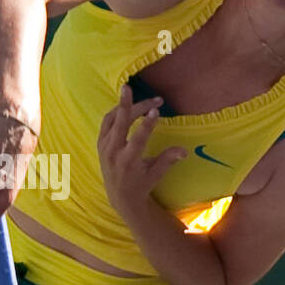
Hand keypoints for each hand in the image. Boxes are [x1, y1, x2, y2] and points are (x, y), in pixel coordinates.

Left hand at [97, 84, 186, 216]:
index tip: (155, 110)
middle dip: (125, 105)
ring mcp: (104, 147)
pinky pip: (106, 122)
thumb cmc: (142, 184)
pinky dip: (116, 112)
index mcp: (128, 161)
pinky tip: (128, 106)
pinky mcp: (100, 143)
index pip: (138, 139)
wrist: (119, 197)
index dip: (147, 124)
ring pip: (111, 119)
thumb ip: (168, 160)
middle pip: (119, 124)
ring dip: (124, 106)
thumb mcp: (156, 174)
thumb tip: (184, 151)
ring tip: (140, 98)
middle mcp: (113, 153)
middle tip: (130, 88)